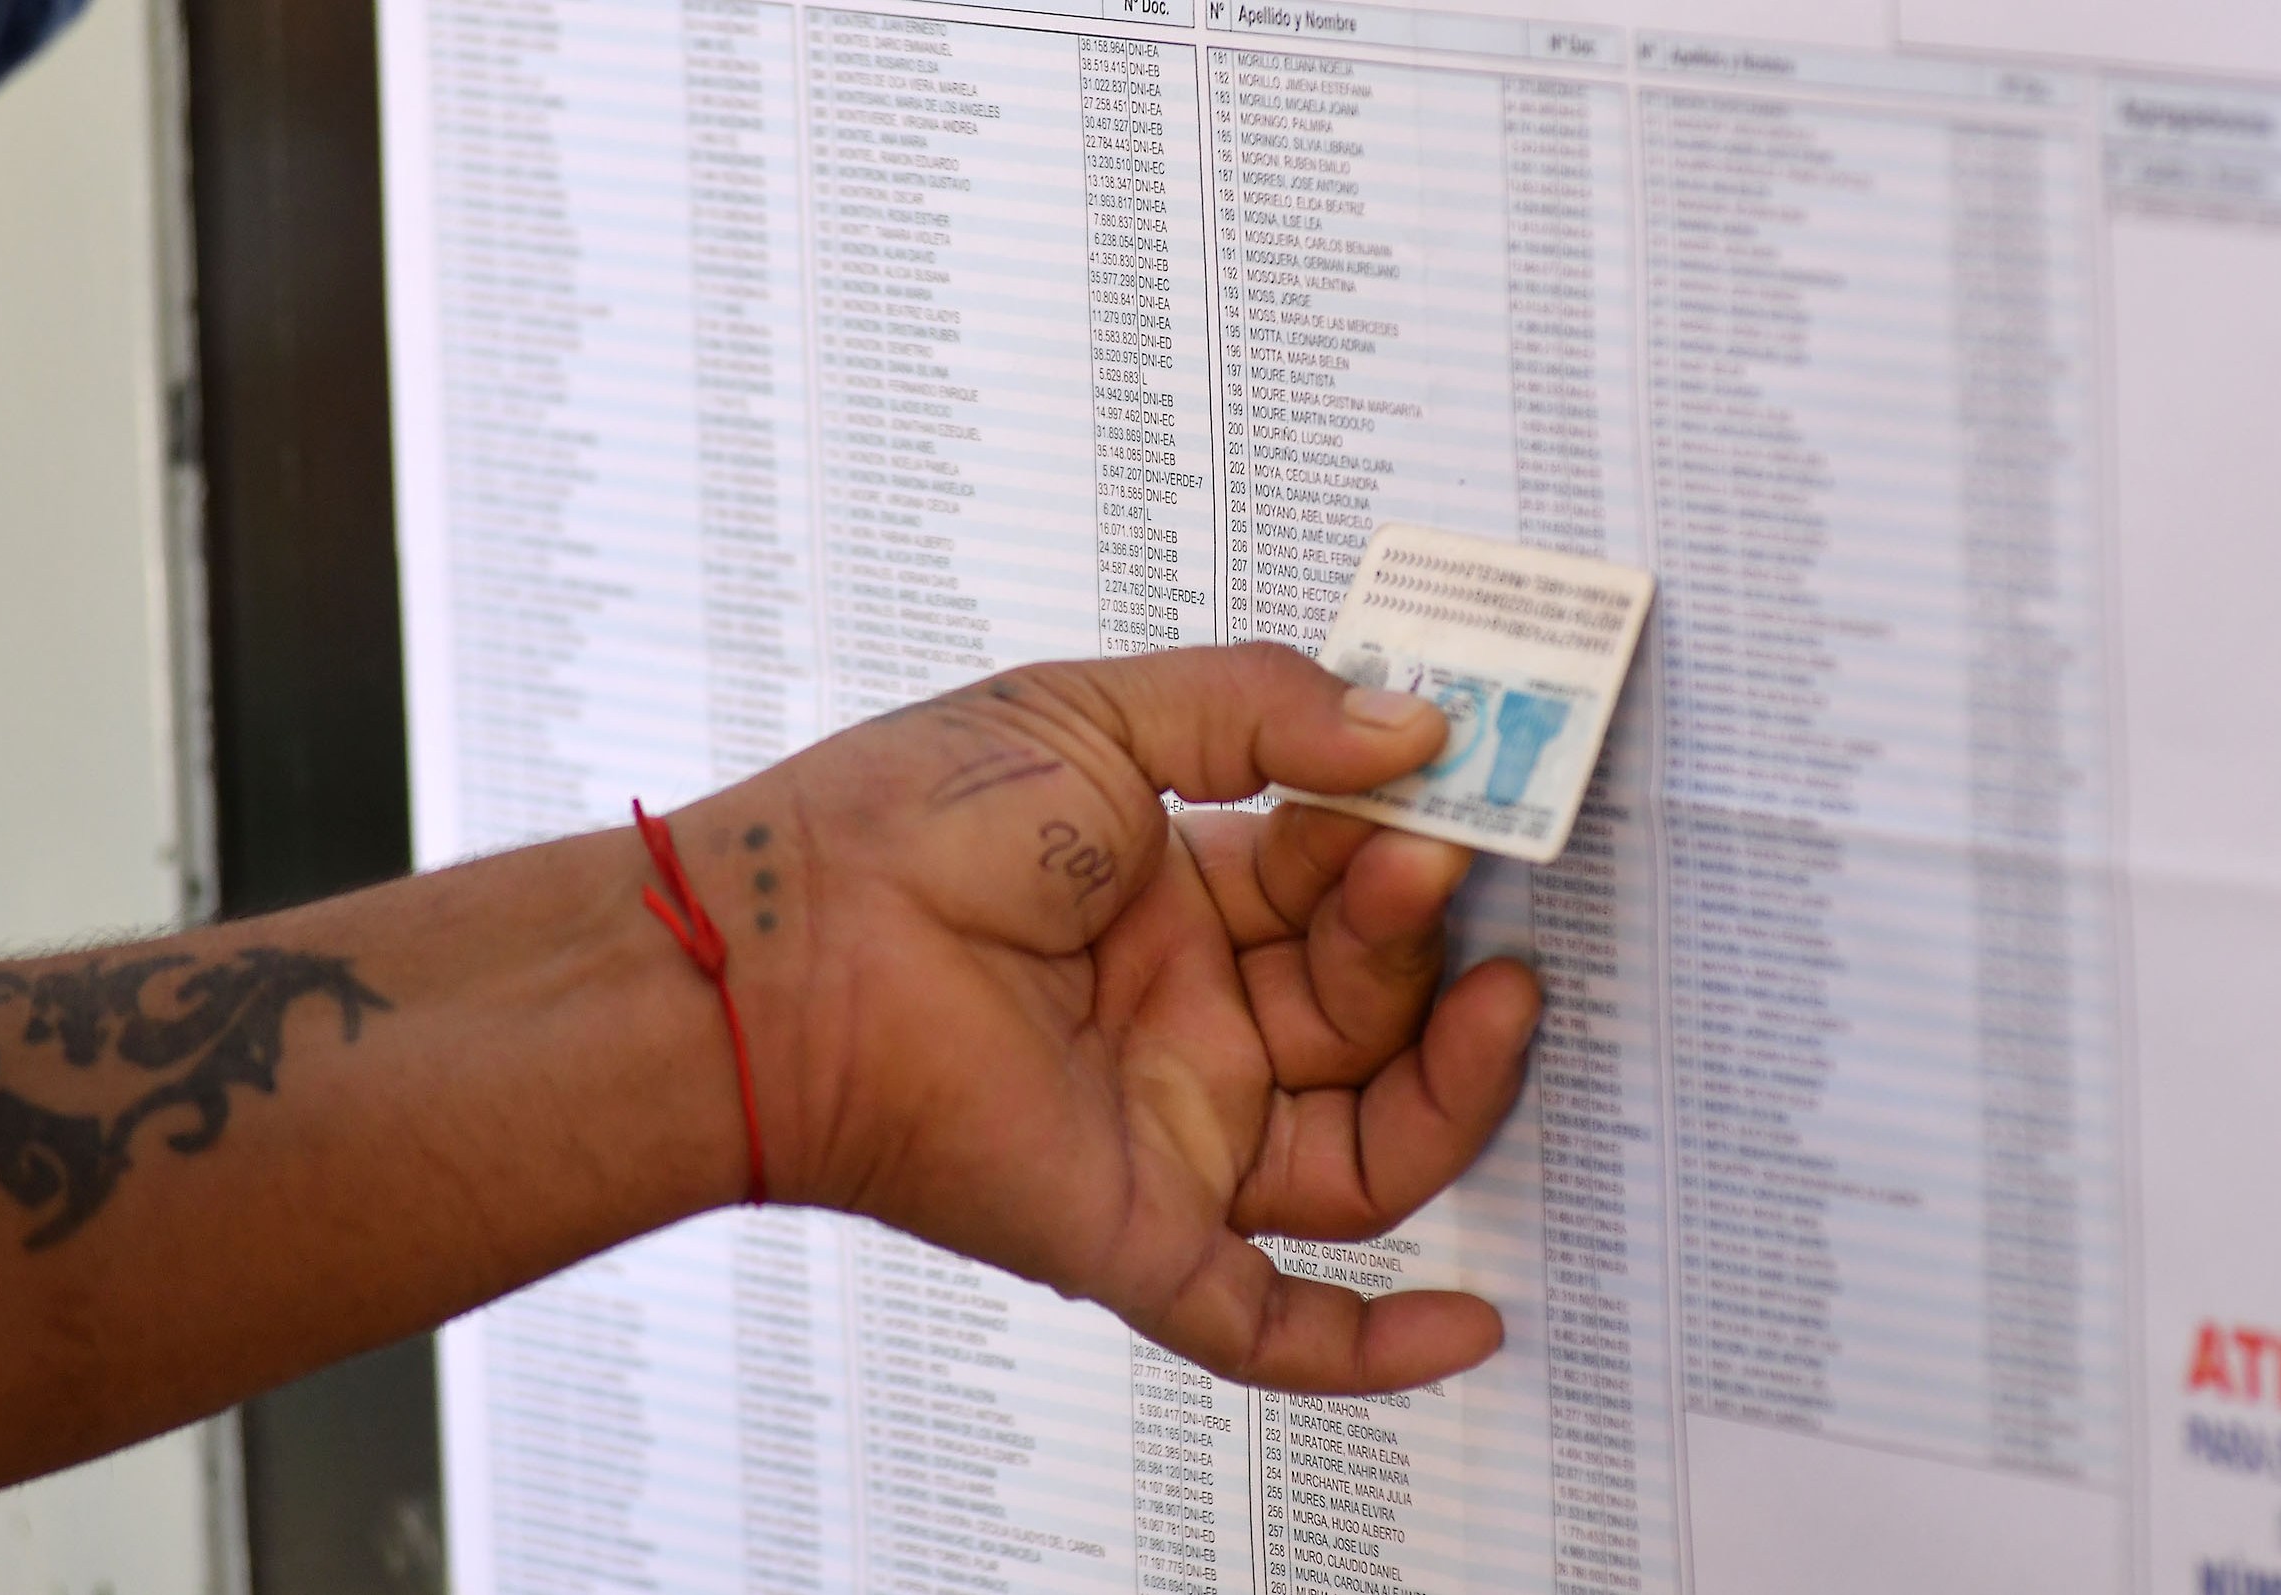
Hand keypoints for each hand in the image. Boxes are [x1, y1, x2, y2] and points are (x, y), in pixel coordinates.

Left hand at [729, 644, 1541, 1393]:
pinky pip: (1272, 1323)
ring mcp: (1176, 1138)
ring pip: (1368, 1155)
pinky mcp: (1140, 1237)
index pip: (1343, 892)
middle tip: (1440, 866)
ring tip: (1496, 998)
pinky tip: (1469, 1327)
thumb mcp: (1090, 718)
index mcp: (1182, 908)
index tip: (1469, 785)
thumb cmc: (902, 830)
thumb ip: (1258, 711)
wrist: (784, 953)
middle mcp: (1191, 1028)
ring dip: (1453, 1088)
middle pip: (1372, 1017)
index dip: (1407, 842)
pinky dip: (1374, 1348)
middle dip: (1420, 942)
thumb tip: (1411, 724)